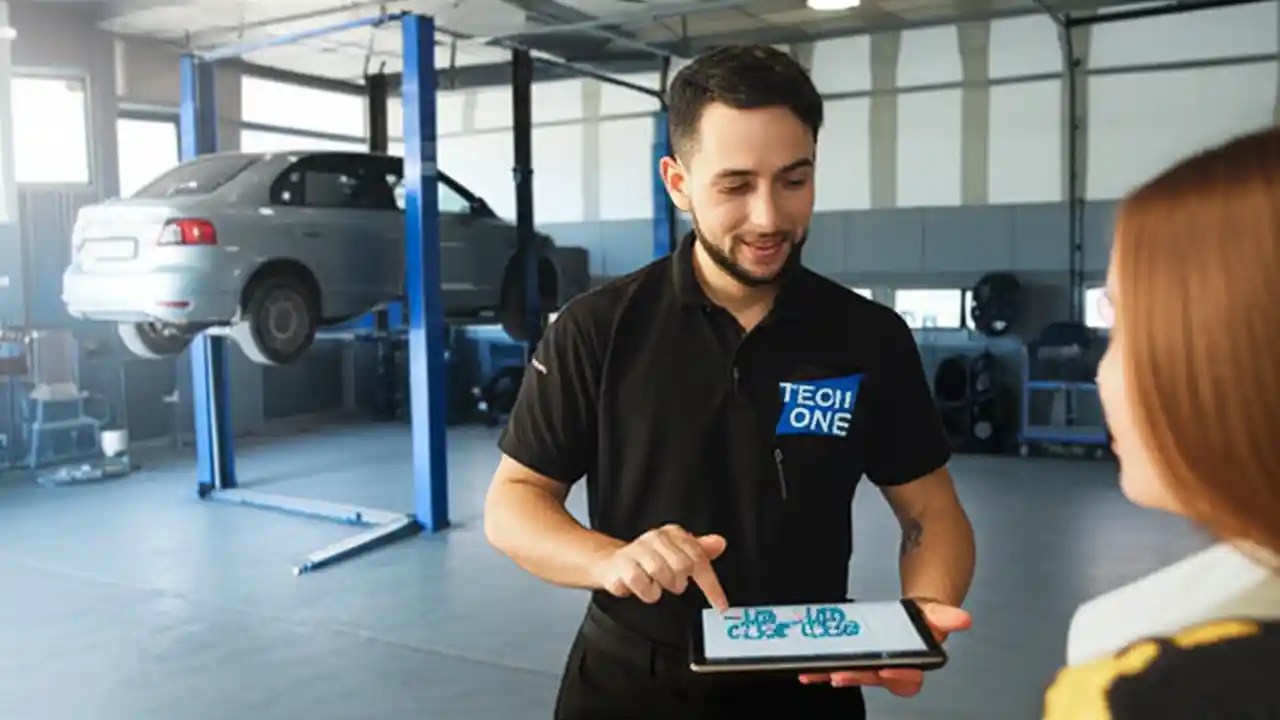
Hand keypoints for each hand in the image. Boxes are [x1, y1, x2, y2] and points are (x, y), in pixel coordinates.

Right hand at [591, 524, 729, 610]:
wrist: (611, 563)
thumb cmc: (647, 560)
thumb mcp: (677, 554)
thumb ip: (700, 551)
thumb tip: (719, 543)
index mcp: (672, 533)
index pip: (699, 557)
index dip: (711, 585)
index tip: (720, 604)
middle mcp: (655, 538)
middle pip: (682, 566)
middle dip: (678, 582)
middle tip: (670, 583)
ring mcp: (637, 550)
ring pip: (663, 575)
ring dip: (661, 587)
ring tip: (654, 583)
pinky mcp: (622, 566)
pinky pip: (643, 585)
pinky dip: (646, 593)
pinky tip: (642, 587)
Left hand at [798, 600, 970, 697]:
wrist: (912, 616)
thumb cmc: (924, 621)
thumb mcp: (936, 615)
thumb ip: (948, 617)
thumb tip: (962, 619)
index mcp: (914, 665)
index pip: (908, 679)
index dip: (898, 676)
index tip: (886, 668)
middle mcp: (891, 671)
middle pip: (873, 679)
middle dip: (856, 677)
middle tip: (839, 673)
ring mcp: (871, 669)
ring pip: (853, 677)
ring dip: (831, 676)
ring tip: (813, 673)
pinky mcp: (855, 663)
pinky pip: (839, 669)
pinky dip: (822, 671)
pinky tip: (808, 670)